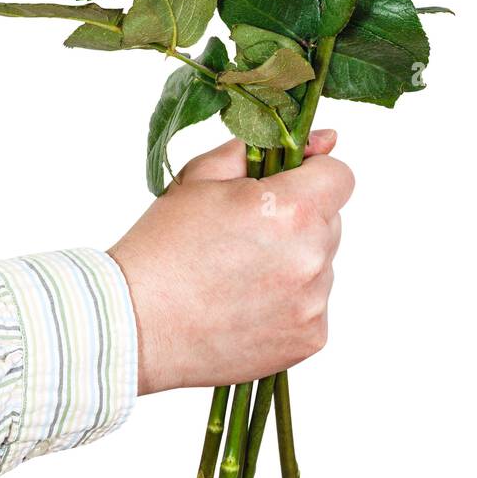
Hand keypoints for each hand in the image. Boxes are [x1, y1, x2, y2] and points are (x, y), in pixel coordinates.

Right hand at [109, 131, 353, 394]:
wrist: (136, 322)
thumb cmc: (164, 245)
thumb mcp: (203, 176)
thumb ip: (264, 147)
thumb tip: (324, 138)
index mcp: (290, 208)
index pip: (340, 176)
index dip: (312, 175)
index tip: (283, 187)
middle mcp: (311, 257)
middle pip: (330, 222)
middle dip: (299, 220)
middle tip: (247, 235)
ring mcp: (313, 303)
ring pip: (321, 265)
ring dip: (294, 262)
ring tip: (240, 275)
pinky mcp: (309, 339)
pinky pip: (314, 307)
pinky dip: (289, 303)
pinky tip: (246, 305)